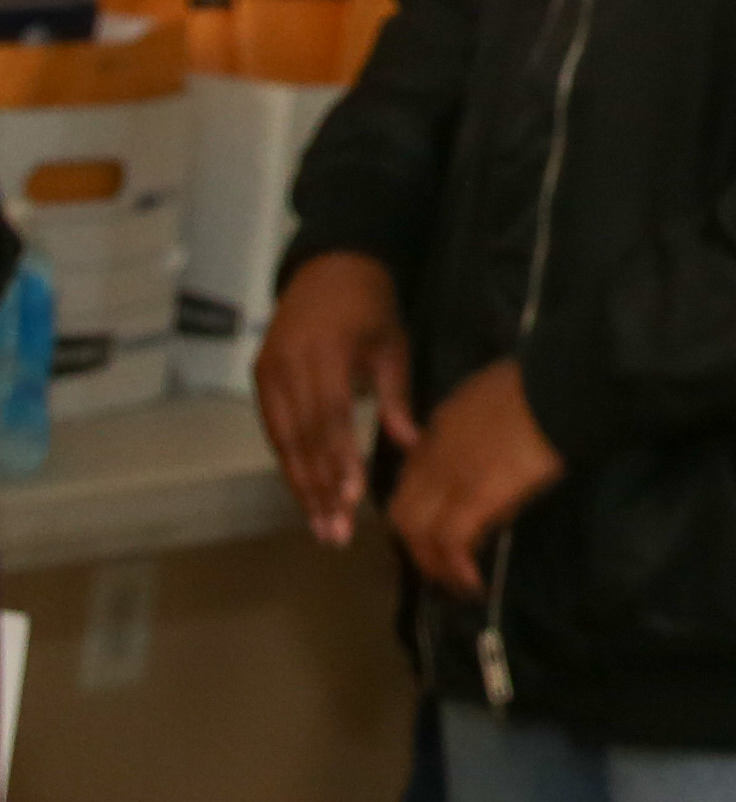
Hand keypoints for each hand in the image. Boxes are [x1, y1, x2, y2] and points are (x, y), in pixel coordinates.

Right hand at [256, 254, 419, 543]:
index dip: (338, 462)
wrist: (328, 267)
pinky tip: (304, 493)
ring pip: (282, 442)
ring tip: (321, 526)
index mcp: (322, 355)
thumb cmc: (371, 307)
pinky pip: (273, 431)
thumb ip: (396, 396)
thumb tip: (411, 445)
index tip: (351, 500)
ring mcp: (266, 374)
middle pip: (301, 439)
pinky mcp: (258, 379)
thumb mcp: (393, 345)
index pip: (330, 419)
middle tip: (335, 533)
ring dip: (301, 486)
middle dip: (318, 489)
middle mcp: (286, 368)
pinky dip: (289, 464)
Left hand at [388, 360, 565, 597]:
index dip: (420, 505)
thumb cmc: (535, 382)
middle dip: (415, 541)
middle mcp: (433, 458)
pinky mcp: (476, 498)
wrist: (555, 385)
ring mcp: (450, 479)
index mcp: (438, 429)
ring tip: (454, 582)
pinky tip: (473, 583)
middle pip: (402, 510)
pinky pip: (451, 540)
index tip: (437, 523)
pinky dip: (456, 566)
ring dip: (431, 561)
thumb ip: (467, 420)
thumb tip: (465, 443)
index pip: (412, 477)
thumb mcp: (486, 392)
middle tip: (440, 561)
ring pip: (416, 530)